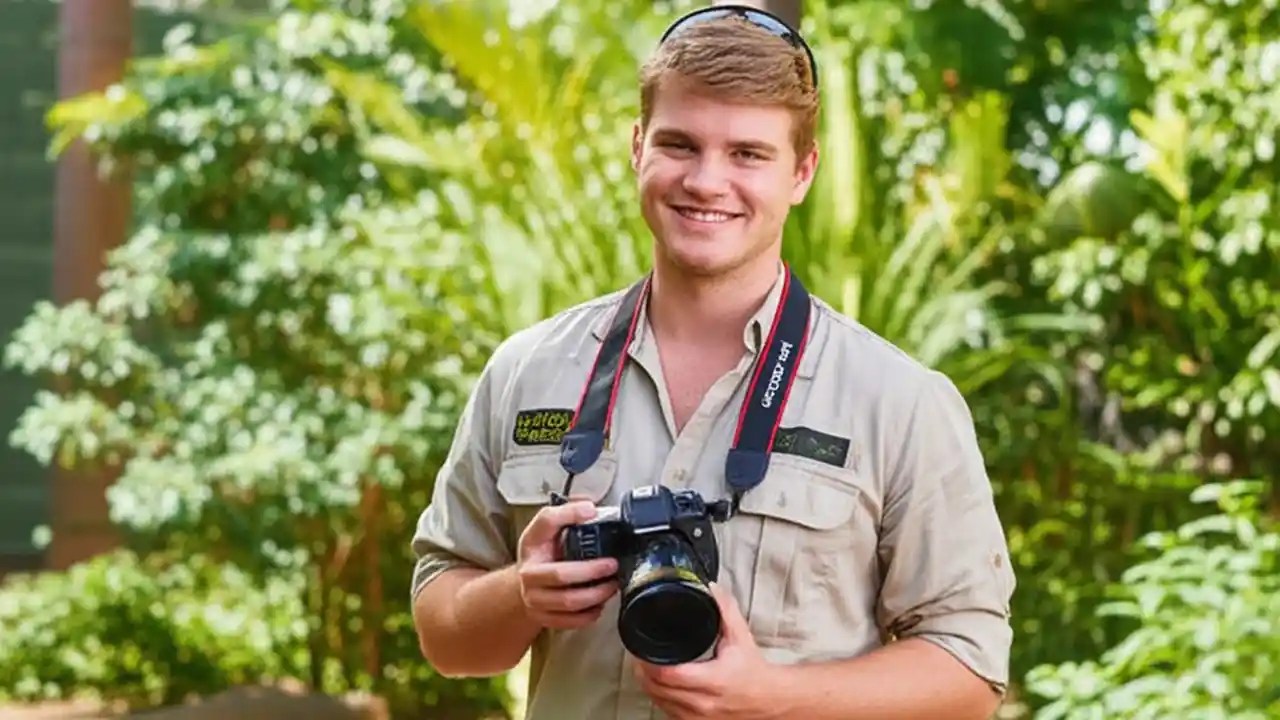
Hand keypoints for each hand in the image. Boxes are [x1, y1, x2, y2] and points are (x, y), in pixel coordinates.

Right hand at [515, 500, 618, 629]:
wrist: (526, 584)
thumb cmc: (541, 554)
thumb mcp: (546, 529)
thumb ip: (566, 514)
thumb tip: (589, 509)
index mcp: (531, 548)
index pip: (547, 525)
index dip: (569, 517)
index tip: (592, 513)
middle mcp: (529, 577)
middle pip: (561, 576)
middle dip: (593, 571)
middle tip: (613, 565)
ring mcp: (535, 601)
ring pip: (569, 602)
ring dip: (597, 594)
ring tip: (612, 585)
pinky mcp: (545, 620)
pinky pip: (572, 621)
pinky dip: (590, 613)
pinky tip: (600, 602)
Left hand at [634, 582, 780, 718]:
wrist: (770, 700)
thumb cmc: (754, 671)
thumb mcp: (740, 637)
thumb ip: (725, 610)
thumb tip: (710, 588)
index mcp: (713, 680)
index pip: (668, 674)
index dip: (648, 661)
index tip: (641, 647)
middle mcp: (704, 703)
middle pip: (657, 689)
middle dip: (643, 670)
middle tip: (639, 654)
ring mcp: (698, 718)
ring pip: (658, 702)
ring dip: (648, 685)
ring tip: (645, 667)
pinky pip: (667, 711)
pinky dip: (660, 698)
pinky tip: (660, 685)